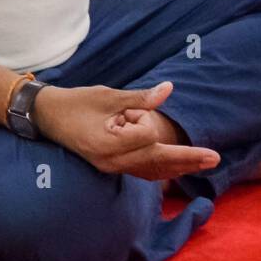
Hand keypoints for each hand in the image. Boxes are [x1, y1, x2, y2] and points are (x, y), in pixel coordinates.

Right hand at [34, 81, 220, 180]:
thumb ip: (139, 98)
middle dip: (186, 159)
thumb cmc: (74, 102)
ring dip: (178, 165)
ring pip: (152, 171)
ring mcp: (111, 168)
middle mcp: (111, 162)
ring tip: (204, 162)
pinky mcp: (111, 167)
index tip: (129, 110)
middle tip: (215, 158)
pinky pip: (142, 171)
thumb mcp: (106, 95)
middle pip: (156, 162)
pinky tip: (177, 165)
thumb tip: (168, 89)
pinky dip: (161, 167)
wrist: (45, 117)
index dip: (145, 119)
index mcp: (107, 145)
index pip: (145, 137)